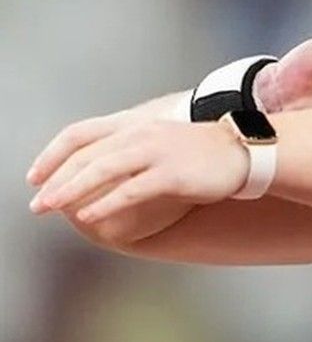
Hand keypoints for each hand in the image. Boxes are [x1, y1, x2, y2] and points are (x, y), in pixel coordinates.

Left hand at [27, 114, 247, 224]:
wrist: (247, 153)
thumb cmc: (205, 154)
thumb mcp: (164, 144)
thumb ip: (134, 151)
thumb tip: (105, 171)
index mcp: (137, 126)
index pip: (81, 134)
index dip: (52, 154)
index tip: (33, 176)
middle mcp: (142, 134)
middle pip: (86, 154)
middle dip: (55, 179)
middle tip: (35, 203)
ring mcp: (158, 152)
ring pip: (102, 169)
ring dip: (71, 190)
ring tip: (49, 208)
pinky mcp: (172, 174)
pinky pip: (131, 189)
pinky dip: (105, 203)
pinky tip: (88, 216)